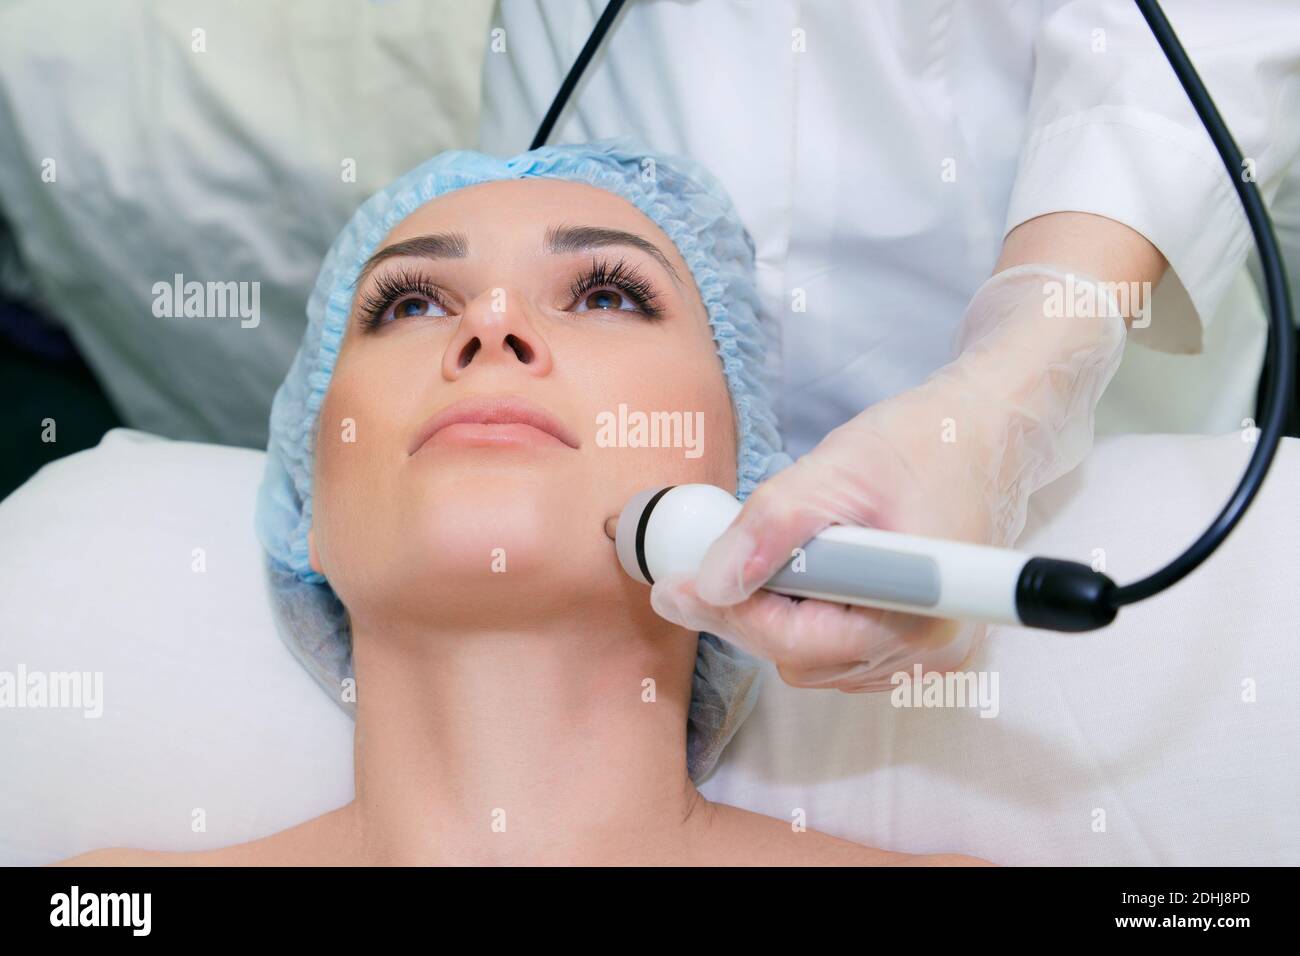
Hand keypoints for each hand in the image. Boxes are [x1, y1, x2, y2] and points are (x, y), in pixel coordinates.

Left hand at [650, 264, 1127, 691]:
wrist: (986, 433)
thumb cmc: (925, 441)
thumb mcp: (837, 469)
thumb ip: (773, 526)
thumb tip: (713, 582)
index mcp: (919, 613)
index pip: (797, 642)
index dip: (728, 614)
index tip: (674, 587)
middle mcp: (932, 652)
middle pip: (800, 658)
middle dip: (748, 612)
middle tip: (702, 565)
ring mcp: (931, 656)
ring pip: (814, 659)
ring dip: (777, 613)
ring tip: (774, 552)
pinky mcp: (921, 644)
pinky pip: (838, 650)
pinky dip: (806, 615)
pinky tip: (805, 570)